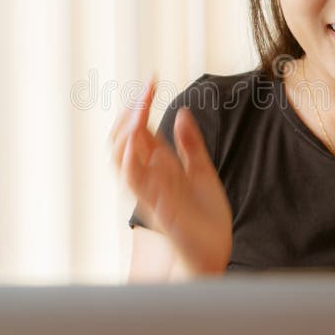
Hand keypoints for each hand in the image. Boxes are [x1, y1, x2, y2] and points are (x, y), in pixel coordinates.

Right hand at [107, 77, 232, 274]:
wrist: (213, 254)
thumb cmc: (205, 219)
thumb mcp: (202, 172)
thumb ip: (191, 145)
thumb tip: (181, 111)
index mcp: (160, 166)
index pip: (141, 129)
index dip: (141, 104)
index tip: (151, 80)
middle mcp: (150, 176)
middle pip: (123, 139)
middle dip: (130, 112)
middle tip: (145, 89)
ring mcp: (150, 191)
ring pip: (121, 157)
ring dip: (126, 131)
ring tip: (139, 108)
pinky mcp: (157, 206)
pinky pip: (134, 182)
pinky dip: (130, 160)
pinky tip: (135, 140)